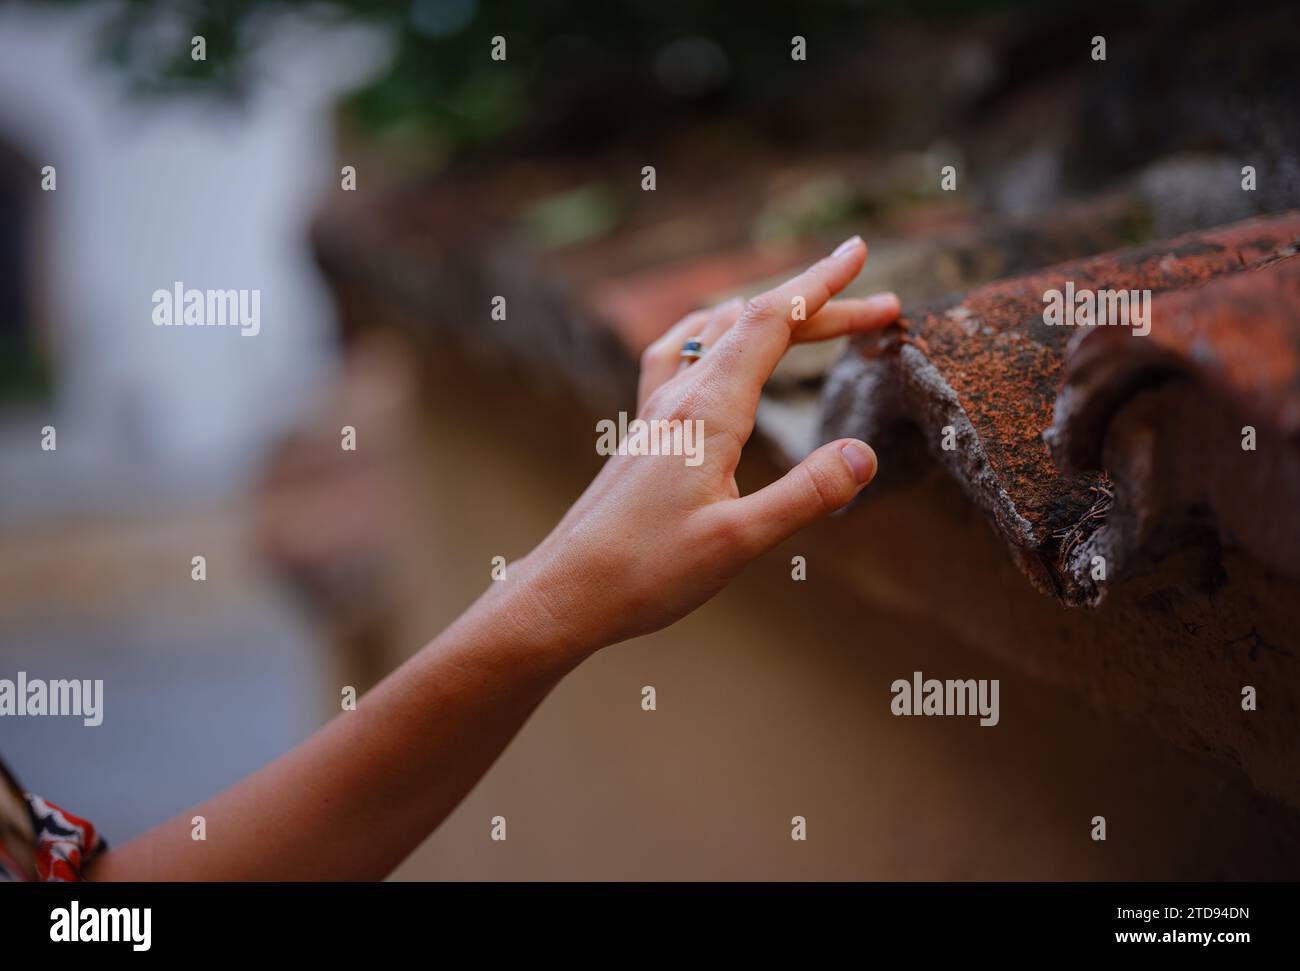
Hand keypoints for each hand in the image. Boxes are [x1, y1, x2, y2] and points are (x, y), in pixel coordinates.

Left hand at [511, 237, 899, 656]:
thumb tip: (865, 454)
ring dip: (771, 319)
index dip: (821, 284)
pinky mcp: (645, 431)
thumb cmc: (646, 570)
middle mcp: (680, 397)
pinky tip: (713, 338)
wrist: (567, 589)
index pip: (771, 322)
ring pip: (719, 336)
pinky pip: (679, 356)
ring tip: (813, 316)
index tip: (860, 253)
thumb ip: (805, 495)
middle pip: (754, 324)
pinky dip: (713, 333)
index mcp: (708, 411)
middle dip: (820, 306)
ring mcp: (658, 410)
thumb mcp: (739, 542)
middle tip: (883, 307)